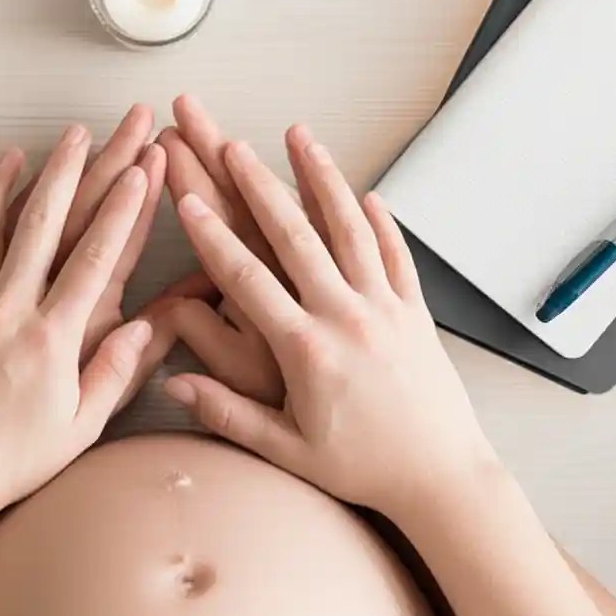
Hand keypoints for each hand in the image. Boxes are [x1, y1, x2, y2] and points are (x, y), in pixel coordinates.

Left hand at [0, 124, 156, 520]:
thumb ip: (116, 371)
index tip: (142, 169)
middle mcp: (9, 311)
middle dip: (70, 172)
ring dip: (11, 182)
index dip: (122, 209)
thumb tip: (153, 326)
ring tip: (27, 146)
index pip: (95, 259)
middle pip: (42, 225)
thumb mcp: (81, 426)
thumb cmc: (14, 460)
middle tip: (86, 131)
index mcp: (52, 338)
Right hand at [162, 131, 497, 516]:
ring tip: (300, 138)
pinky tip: (366, 192)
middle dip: (259, 185)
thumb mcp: (286, 450)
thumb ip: (228, 414)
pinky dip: (382, 220)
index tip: (188, 201)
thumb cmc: (362, 470)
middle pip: (296, 236)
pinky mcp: (416, 312)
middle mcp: (346, 317)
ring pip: (350, 230)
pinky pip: (396, 254)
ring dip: (322, 179)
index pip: (248, 279)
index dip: (213, 237)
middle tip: (231, 144)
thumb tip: (174, 384)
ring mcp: (385, 308)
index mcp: (306, 350)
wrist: (441, 478)